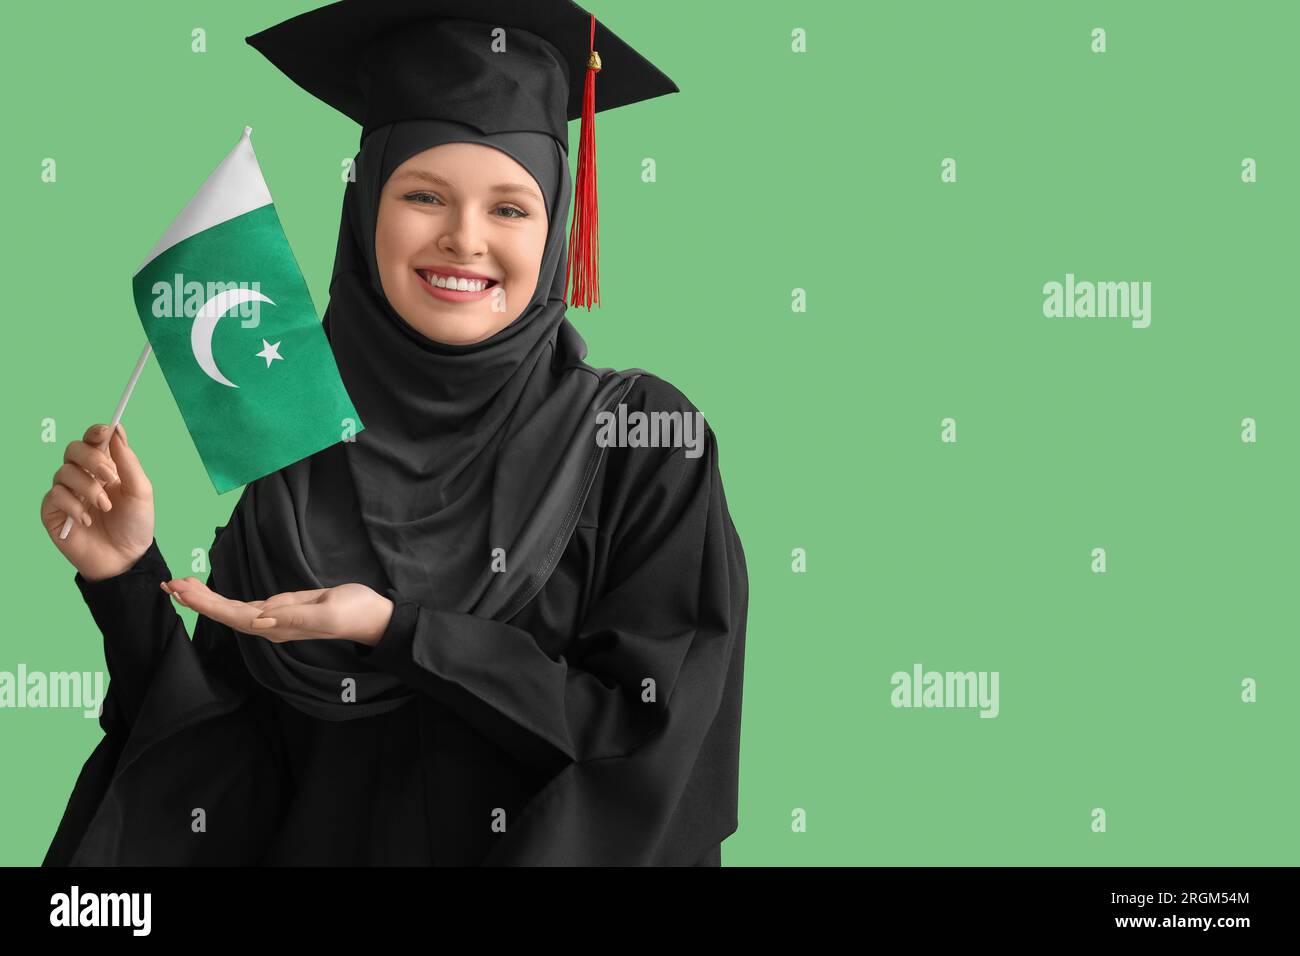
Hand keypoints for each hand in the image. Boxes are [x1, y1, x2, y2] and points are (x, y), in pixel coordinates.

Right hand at [42, 422, 155, 581]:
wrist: (125, 559)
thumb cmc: (135, 525)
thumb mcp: (141, 492)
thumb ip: (128, 462)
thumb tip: (117, 431)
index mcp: (105, 468)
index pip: (93, 441)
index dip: (96, 431)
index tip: (106, 430)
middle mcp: (83, 476)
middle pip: (74, 449)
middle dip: (92, 458)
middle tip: (110, 475)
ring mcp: (67, 493)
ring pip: (64, 472)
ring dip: (88, 488)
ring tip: (105, 507)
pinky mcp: (53, 511)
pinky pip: (55, 496)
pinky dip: (74, 506)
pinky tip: (88, 520)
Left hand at [161, 578, 394, 645]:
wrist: (373, 617)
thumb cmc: (355, 612)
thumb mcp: (329, 611)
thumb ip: (295, 616)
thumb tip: (259, 620)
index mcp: (280, 627)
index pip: (235, 616)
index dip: (207, 605)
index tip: (184, 592)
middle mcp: (272, 625)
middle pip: (227, 613)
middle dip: (198, 600)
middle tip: (171, 584)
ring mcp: (276, 618)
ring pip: (232, 609)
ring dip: (205, 599)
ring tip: (181, 586)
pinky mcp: (283, 609)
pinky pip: (245, 604)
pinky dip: (223, 598)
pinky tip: (210, 594)